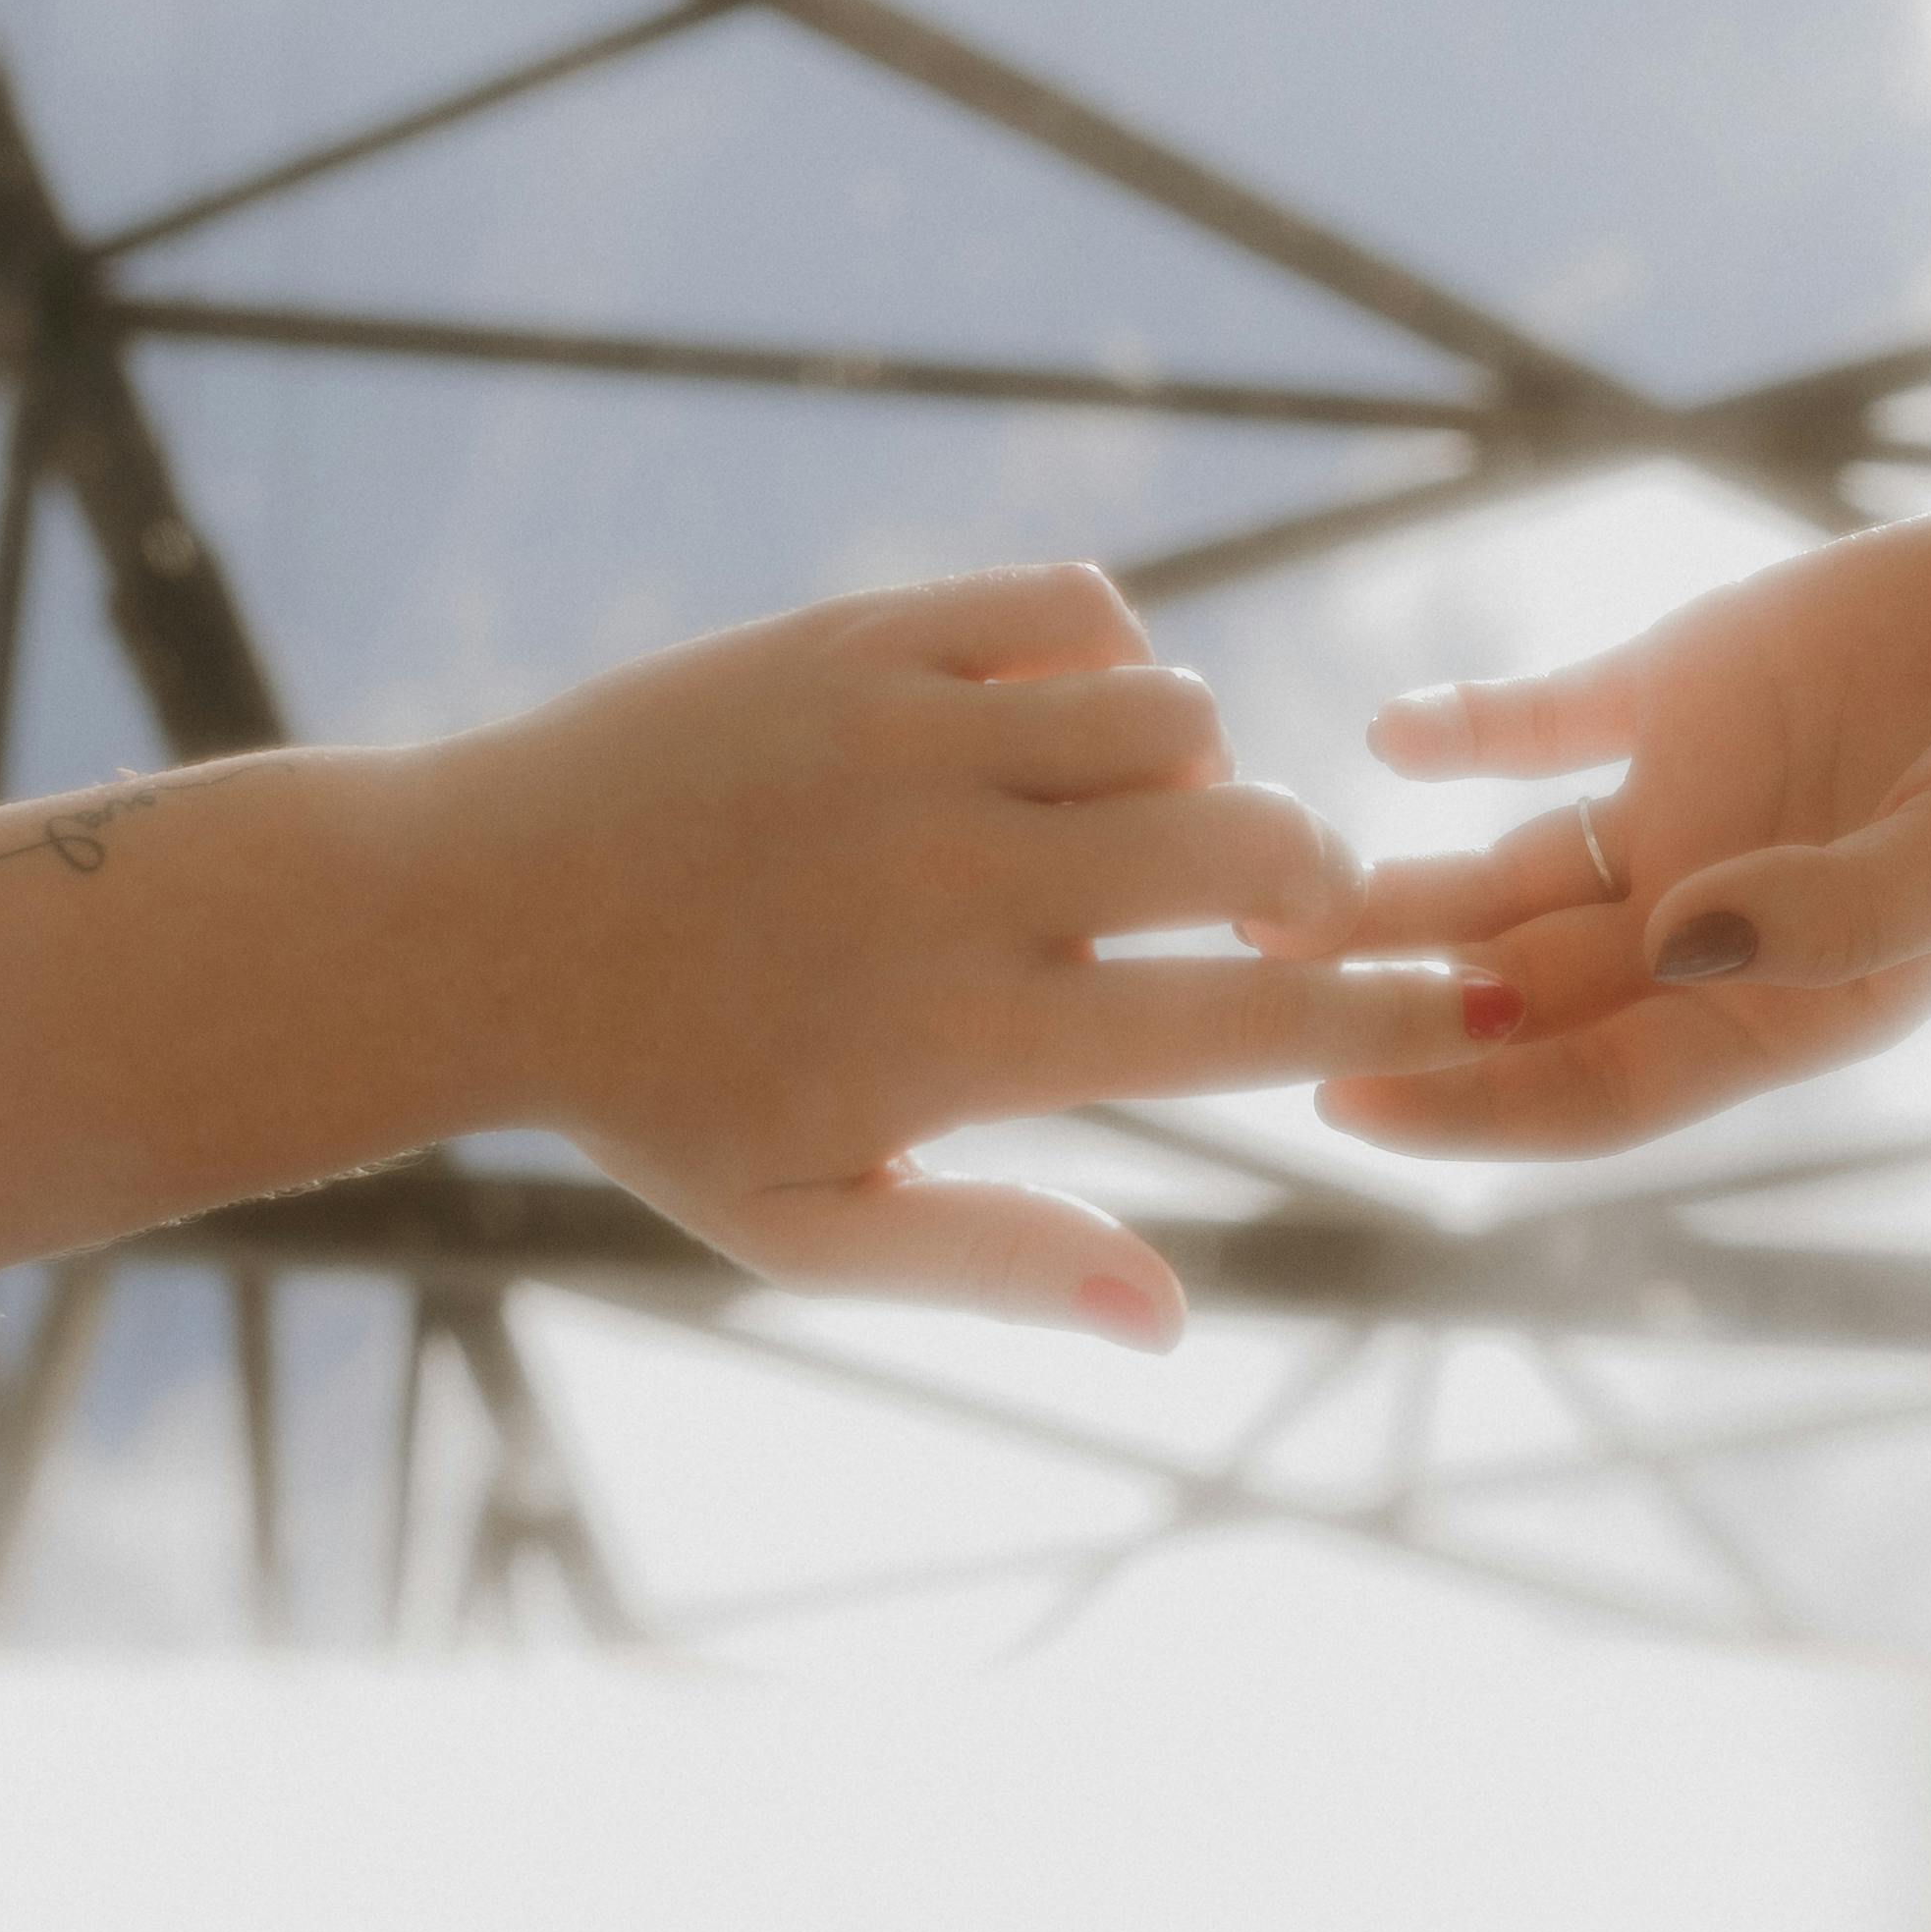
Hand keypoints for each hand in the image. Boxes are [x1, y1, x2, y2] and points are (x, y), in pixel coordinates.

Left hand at [418, 558, 1499, 1328]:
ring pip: (1174, 710)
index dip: (1390, 1010)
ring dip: (1201, 769)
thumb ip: (999, 1264)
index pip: (1250, 1016)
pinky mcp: (861, 636)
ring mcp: (911, 736)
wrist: (463, 923)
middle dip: (1314, 880)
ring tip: (1142, 830)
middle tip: (1289, 914)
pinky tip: (1068, 725)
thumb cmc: (650, 1101)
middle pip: (1251, 839)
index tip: (1467, 1007)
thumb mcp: (808, 1229)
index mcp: (968, 1035)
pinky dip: (1113, 657)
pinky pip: (1073, 607)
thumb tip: (1177, 1324)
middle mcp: (958, 875)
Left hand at [1310, 443, 1930, 1159]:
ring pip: (1496, 876)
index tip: (1337, 1096)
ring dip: (1389, 886)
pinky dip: (1464, 730)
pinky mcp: (1677, 687)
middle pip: (1510, 992)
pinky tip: (1393, 731)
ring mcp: (1683, 805)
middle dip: (1382, 1001)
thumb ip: (1833, 911)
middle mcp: (1705, 926)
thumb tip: (1673, 945)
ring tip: (1269, 874)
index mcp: (1778, 1006)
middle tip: (1243, 987)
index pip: (1590, 1085)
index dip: (1465, 1103)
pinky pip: (1539, 726)